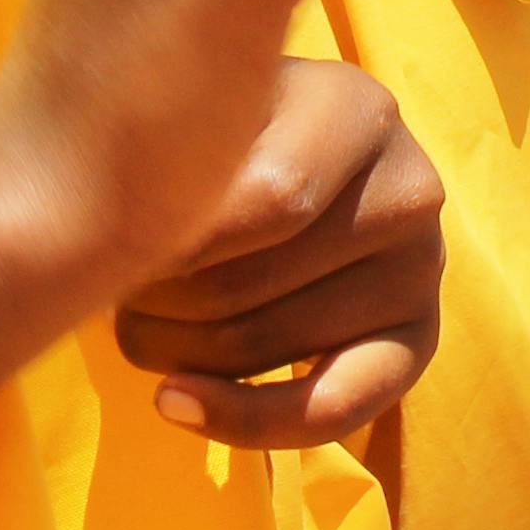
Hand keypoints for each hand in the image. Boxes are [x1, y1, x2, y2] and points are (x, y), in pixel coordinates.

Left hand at [114, 59, 447, 450]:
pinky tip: (175, 402)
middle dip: (155, 297)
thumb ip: (172, 149)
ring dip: (174, 349)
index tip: (109, 243)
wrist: (290, 161)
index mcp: (354, 110)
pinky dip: (240, 419)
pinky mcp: (416, 341)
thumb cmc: (224, 135)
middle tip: (110, 282)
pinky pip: (331, 410)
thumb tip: (127, 232)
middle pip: (246, 282)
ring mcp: (420, 269)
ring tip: (138, 318)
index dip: (171, 240)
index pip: (263, 202)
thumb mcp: (203, 114)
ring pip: (263, 345)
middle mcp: (406, 188)